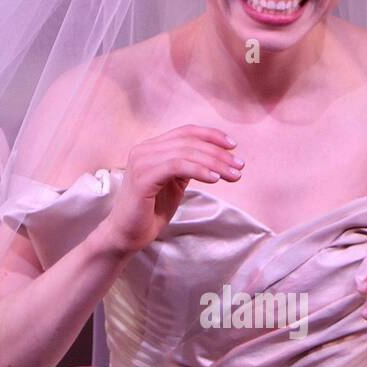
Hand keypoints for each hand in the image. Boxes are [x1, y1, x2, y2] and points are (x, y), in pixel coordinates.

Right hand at [101, 124, 243, 252]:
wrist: (127, 235)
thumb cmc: (150, 212)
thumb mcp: (174, 184)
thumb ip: (187, 167)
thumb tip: (216, 158)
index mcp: (152, 148)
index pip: (186, 132)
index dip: (211, 135)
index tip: (233, 146)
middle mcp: (144, 150)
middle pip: (189, 141)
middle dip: (219, 153)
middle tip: (240, 166)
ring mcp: (141, 162)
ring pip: (185, 153)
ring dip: (214, 163)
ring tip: (234, 175)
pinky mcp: (142, 178)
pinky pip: (176, 166)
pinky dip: (199, 171)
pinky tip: (215, 180)